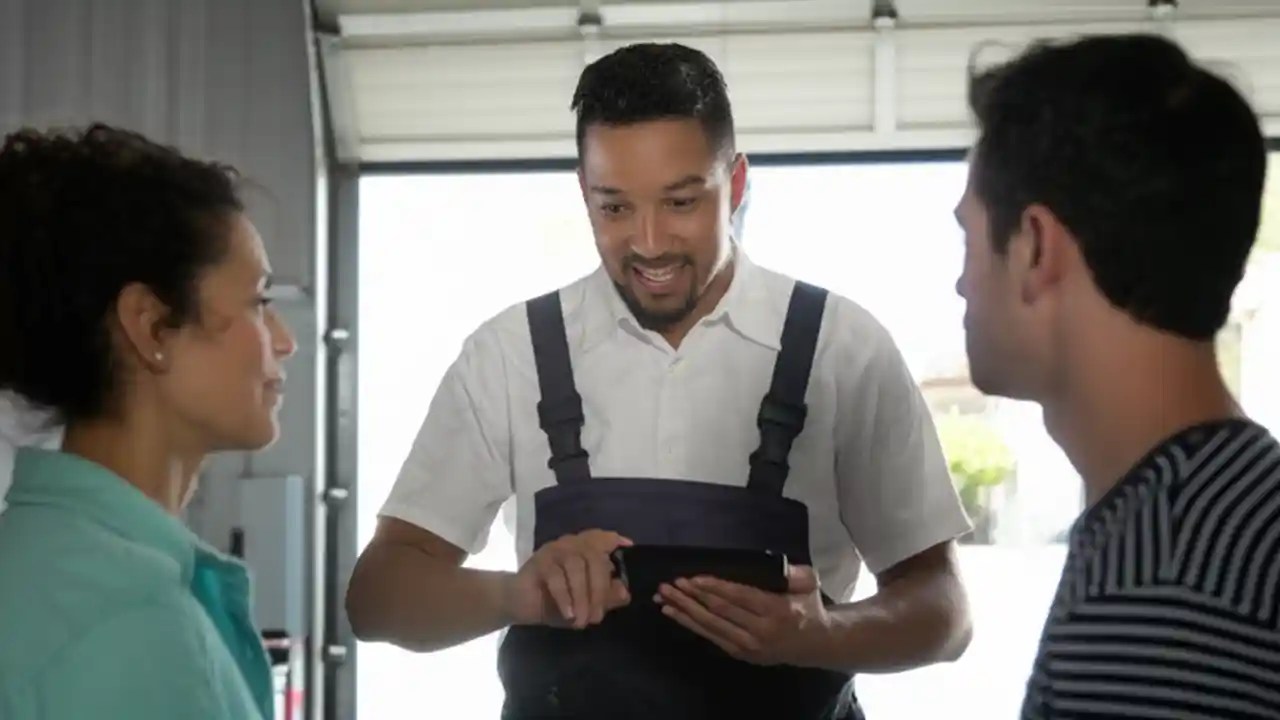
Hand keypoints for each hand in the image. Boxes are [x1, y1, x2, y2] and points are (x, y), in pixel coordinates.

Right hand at [503, 529, 632, 629]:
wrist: (518, 604)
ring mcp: (554, 550)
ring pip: (576, 567)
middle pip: (594, 558)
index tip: (627, 546)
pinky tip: (568, 614)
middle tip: (597, 617)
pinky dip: (565, 597)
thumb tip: (625, 592)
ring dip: (582, 597)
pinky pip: (556, 577)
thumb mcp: (586, 603)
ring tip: (581, 621)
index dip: (614, 540)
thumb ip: (606, 597)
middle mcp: (571, 544)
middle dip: (599, 590)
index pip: (601, 538)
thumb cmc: (555, 601)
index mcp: (584, 549)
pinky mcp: (539, 561)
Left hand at [657, 565, 828, 665]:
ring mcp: (747, 646)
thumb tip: (773, 565)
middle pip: (719, 611)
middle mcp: (759, 631)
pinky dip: (689, 624)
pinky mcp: (739, 653)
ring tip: (663, 597)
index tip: (692, 578)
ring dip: (684, 611)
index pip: (738, 597)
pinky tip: (673, 613)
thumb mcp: (810, 583)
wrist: (815, 644)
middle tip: (670, 584)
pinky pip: (710, 636)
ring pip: (710, 626)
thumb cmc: (808, 607)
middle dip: (692, 597)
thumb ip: (795, 574)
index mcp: (776, 610)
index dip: (714, 587)